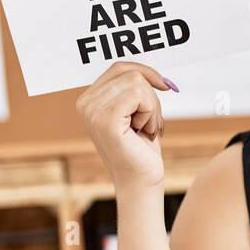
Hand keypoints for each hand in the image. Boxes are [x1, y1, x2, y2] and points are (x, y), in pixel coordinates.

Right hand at [75, 61, 175, 194]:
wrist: (141, 182)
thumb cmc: (142, 149)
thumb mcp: (138, 112)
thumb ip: (136, 88)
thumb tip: (154, 71)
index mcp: (89, 99)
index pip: (120, 67)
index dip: (146, 73)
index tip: (164, 87)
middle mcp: (85, 104)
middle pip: (130, 73)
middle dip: (151, 96)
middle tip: (151, 123)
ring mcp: (93, 112)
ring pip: (137, 82)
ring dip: (152, 107)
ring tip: (147, 129)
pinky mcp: (106, 120)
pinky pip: (139, 95)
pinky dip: (151, 112)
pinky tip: (145, 131)